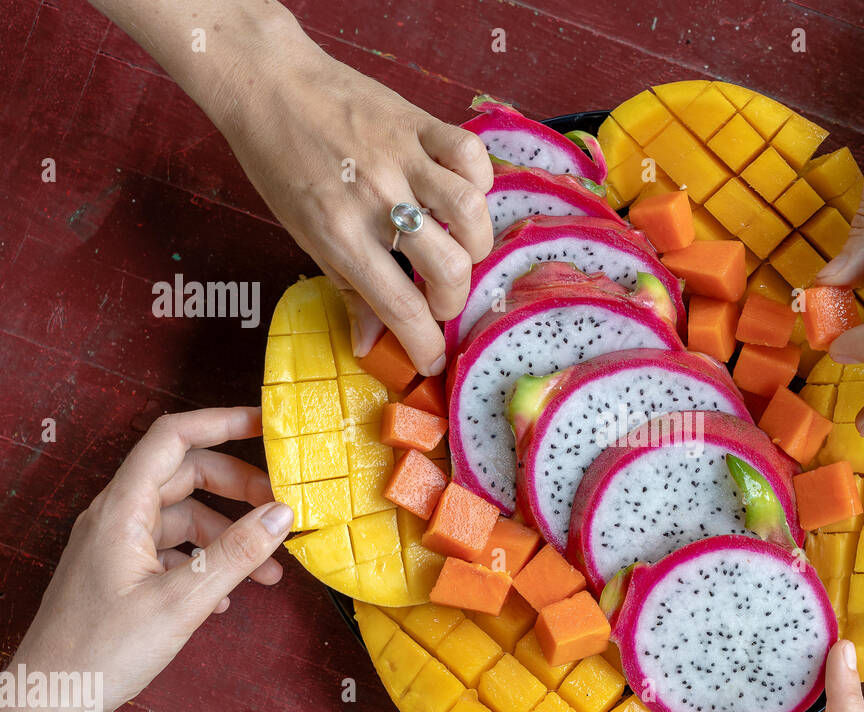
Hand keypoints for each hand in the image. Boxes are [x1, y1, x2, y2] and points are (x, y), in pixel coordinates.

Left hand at [3, 409, 291, 711]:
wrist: (48, 705)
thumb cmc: (99, 655)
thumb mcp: (181, 602)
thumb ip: (235, 553)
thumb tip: (282, 514)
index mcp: (121, 510)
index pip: (174, 438)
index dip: (222, 422)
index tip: (267, 425)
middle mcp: (116, 519)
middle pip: (186, 476)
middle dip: (239, 488)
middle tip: (282, 511)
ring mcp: (117, 548)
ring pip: (185, 518)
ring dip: (230, 535)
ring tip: (268, 568)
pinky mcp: (122, 577)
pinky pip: (174, 551)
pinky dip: (207, 563)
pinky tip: (228, 596)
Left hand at [216, 29, 493, 375]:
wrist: (267, 84)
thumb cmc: (281, 163)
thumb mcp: (304, 235)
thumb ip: (346, 290)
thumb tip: (370, 345)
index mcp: (342, 235)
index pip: (402, 306)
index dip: (425, 344)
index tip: (431, 358)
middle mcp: (376, 199)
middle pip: (450, 267)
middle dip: (454, 300)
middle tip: (439, 300)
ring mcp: (402, 157)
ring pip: (470, 211)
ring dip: (475, 244)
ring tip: (459, 249)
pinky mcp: (418, 122)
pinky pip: (471, 153)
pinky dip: (479, 178)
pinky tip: (461, 191)